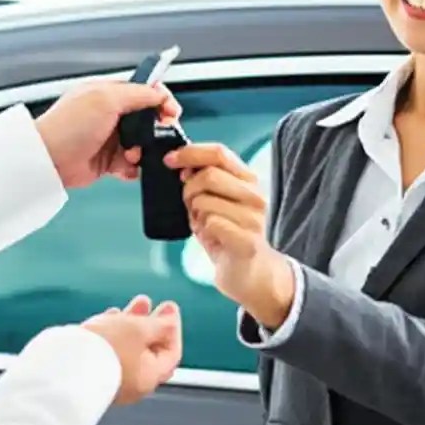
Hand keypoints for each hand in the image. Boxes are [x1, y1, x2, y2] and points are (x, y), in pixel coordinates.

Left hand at [35, 81, 182, 188]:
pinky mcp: (106, 160)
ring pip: (142, 143)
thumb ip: (138, 94)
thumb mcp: (106, 100)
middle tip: (161, 136)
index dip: (161, 100)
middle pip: (147, 118)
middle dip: (157, 128)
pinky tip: (127, 168)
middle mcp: (110, 113)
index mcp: (108, 93)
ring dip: (144, 150)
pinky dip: (133, 168)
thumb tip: (160, 94)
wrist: (49, 160)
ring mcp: (109, 137)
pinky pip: (131, 164)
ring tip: (133, 155)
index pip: (144, 90)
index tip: (171, 112)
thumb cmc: (68, 127)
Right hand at [80, 295, 182, 405]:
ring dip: (132, 324)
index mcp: (150, 377)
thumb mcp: (139, 329)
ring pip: (128, 348)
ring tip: (134, 303)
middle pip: (149, 350)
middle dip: (151, 323)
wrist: (62, 366)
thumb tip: (172, 319)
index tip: (168, 307)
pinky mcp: (93, 372)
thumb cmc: (105, 349)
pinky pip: (109, 351)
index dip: (172, 327)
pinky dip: (114, 334)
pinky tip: (111, 316)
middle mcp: (133, 383)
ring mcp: (112, 379)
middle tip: (153, 303)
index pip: (171, 352)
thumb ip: (160, 324)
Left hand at [165, 144, 295, 329]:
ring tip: (204, 223)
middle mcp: (255, 195)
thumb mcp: (215, 200)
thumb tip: (182, 165)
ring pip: (206, 201)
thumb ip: (202, 181)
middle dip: (189, 189)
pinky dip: (203, 230)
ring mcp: (254, 218)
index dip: (190, 153)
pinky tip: (212, 237)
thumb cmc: (227, 233)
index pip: (219, 152)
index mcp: (248, 179)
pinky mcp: (247, 240)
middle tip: (190, 205)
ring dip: (196, 213)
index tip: (169, 160)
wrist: (249, 272)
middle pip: (209, 175)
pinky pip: (211, 223)